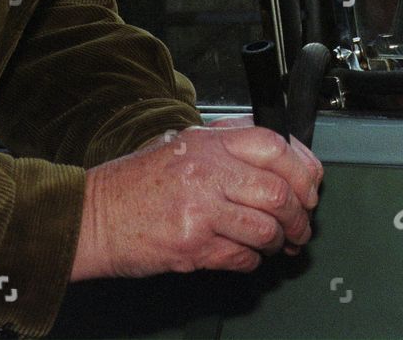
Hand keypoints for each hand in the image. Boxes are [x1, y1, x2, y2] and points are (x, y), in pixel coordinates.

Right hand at [71, 121, 323, 280]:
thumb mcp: (181, 144)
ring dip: (279, 241)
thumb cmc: (135, 184)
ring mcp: (199, 209)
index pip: (275, 147)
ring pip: (266, 228)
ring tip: (276, 243)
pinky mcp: (191, 245)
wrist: (93, 217)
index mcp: (207, 143)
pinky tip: (245, 254)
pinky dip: (252, 260)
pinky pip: (242, 257)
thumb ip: (227, 142)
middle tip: (300, 225)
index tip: (310, 185)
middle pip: (279, 191)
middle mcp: (205, 172)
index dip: (303, 169)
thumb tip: (280, 150)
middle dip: (300, 215)